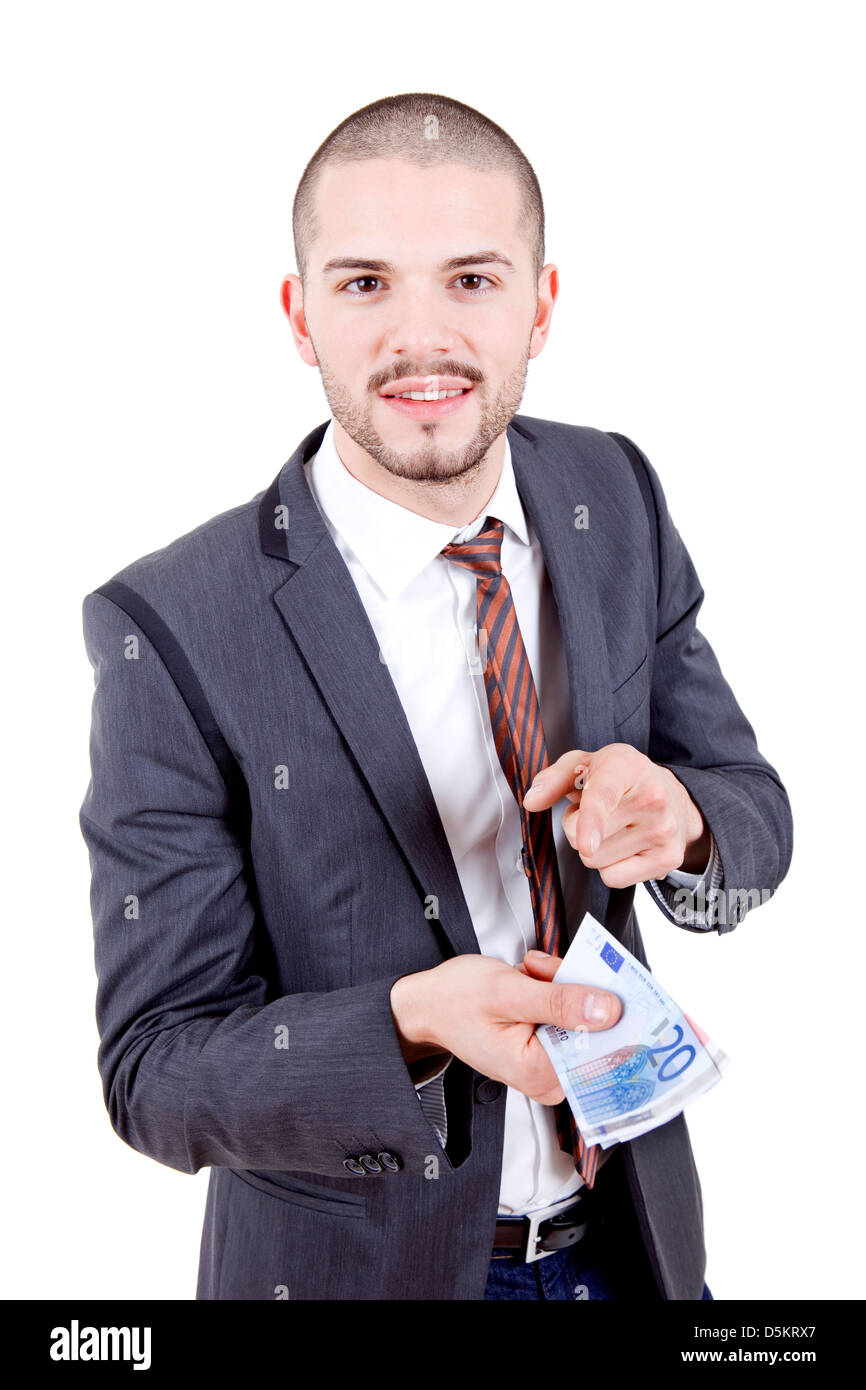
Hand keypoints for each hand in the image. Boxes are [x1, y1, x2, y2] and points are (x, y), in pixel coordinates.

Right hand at [390, 954, 621, 1104]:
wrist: (430, 1003)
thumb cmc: (455, 1001)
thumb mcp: (507, 992)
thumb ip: (559, 1002)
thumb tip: (608, 1010)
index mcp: (538, 1071)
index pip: (601, 1049)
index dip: (606, 1010)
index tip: (602, 982)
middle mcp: (547, 1077)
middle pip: (595, 1029)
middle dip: (574, 989)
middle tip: (543, 971)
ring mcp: (548, 1064)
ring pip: (584, 1016)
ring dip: (562, 985)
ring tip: (530, 973)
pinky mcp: (548, 1048)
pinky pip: (571, 1015)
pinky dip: (556, 990)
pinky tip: (532, 980)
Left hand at [522, 745, 710, 886]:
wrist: (672, 795)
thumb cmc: (621, 779)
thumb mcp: (583, 765)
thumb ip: (553, 780)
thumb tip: (532, 801)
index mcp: (626, 766)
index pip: (604, 797)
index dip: (591, 821)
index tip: (587, 843)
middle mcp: (652, 797)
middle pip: (583, 839)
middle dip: (577, 829)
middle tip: (598, 813)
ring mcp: (663, 830)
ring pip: (597, 861)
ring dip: (595, 849)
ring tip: (613, 827)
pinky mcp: (668, 858)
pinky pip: (614, 878)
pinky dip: (612, 867)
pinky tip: (626, 846)